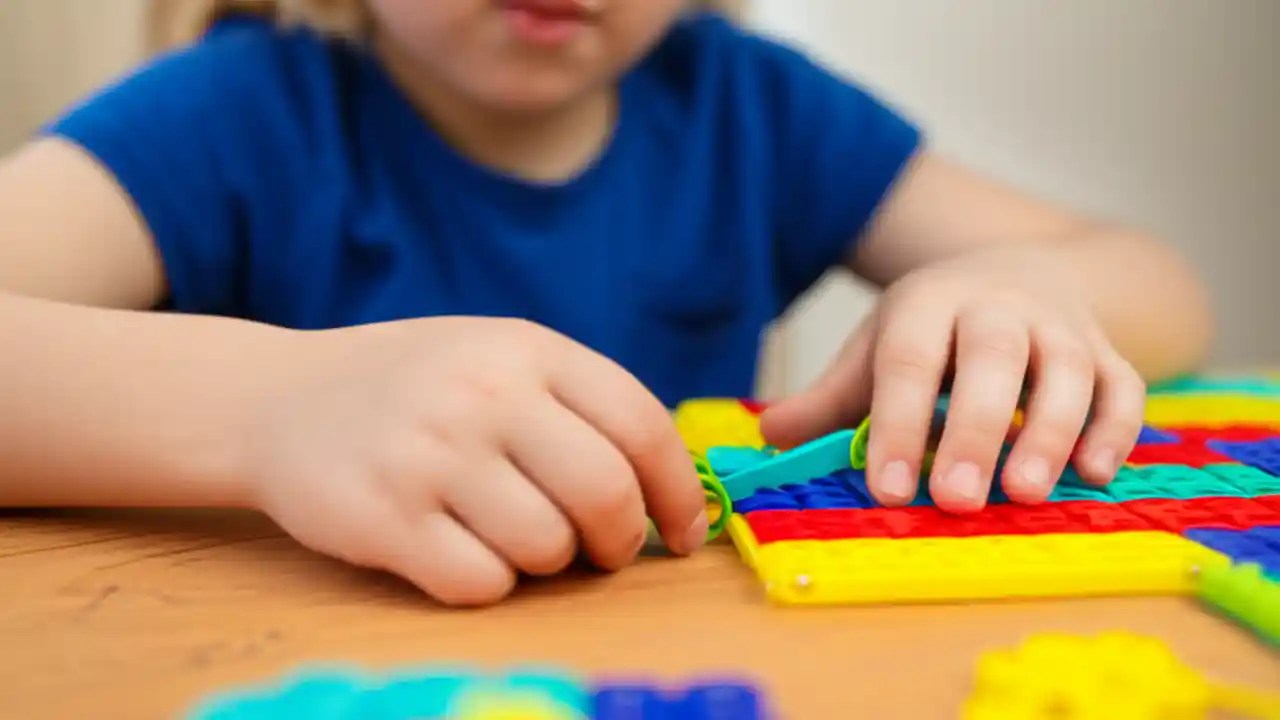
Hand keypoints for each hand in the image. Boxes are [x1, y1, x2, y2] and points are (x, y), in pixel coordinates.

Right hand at [242, 317, 706, 605]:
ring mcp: (429, 455)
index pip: (640, 423)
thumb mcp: (496, 356)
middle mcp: (481, 394)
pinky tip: (458, 549)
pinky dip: (486, 582)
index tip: (683, 532)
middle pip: (605, 493)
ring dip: (547, 560)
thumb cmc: (414, 386)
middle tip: (605, 550)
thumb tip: (667, 490)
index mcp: (525, 349)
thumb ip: (577, 403)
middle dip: (620, 540)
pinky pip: (481, 583)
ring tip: (514, 536)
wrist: (276, 399)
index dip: (677, 491)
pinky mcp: (383, 519)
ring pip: (546, 547)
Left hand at [760, 246, 1145, 512]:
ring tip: (1025, 493)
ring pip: (1066, 371)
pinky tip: (1092, 475)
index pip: (909, 360)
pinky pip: (1122, 387)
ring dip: (1049, 432)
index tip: (887, 489)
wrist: (1023, 268)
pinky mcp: (1108, 352)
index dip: (898, 423)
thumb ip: (832, 396)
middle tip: (956, 499)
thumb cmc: (937, 328)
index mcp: (928, 303)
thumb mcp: (880, 346)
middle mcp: (998, 306)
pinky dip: (1114, 430)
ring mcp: (1060, 326)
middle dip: (974, 430)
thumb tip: (772, 438)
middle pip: (991, 358)